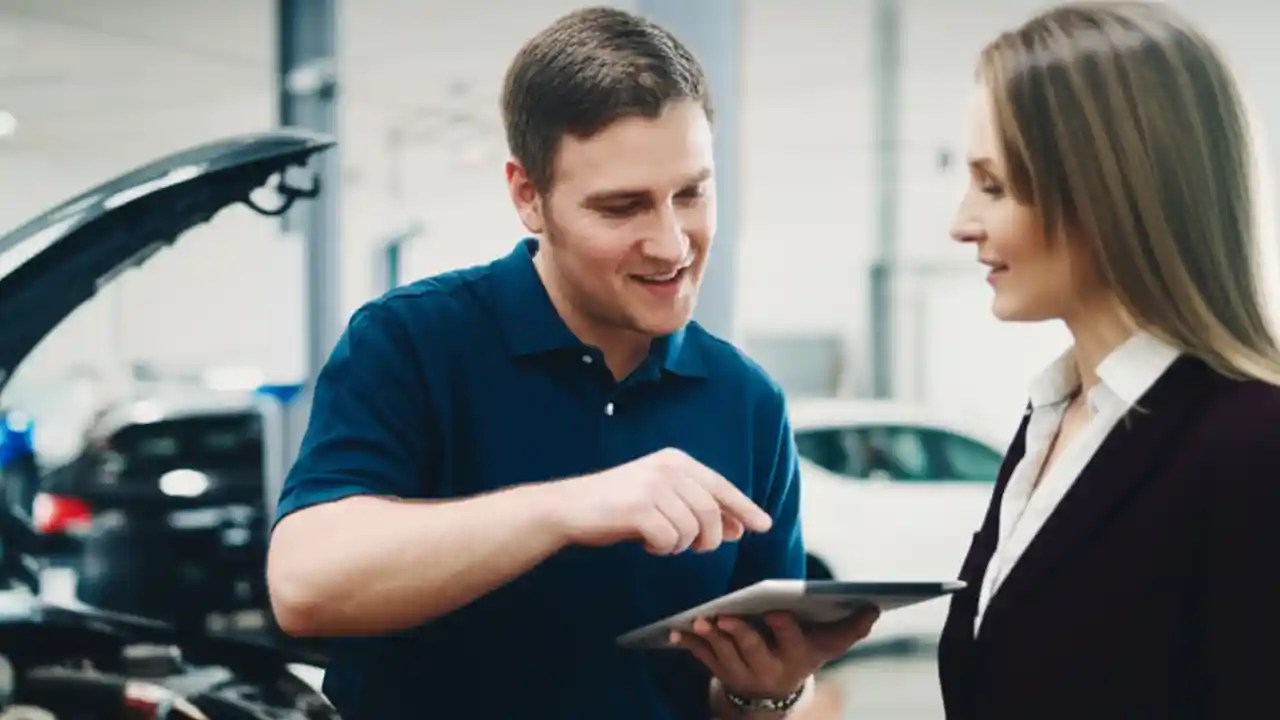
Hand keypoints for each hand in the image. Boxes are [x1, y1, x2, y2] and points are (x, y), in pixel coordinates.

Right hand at [548, 448, 772, 554]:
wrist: (570, 507)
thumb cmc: (615, 505)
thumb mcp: (660, 497)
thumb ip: (695, 506)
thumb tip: (735, 528)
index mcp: (676, 461)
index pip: (721, 486)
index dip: (745, 508)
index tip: (763, 525)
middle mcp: (669, 468)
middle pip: (711, 514)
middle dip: (708, 539)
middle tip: (693, 548)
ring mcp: (654, 486)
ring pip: (692, 530)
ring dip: (679, 544)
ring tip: (659, 539)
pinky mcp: (640, 507)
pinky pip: (670, 540)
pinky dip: (661, 548)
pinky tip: (645, 541)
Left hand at [671, 606, 880, 701]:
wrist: (774, 695)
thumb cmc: (805, 652)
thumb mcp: (829, 644)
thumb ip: (851, 626)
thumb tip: (876, 604)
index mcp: (798, 656)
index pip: (793, 641)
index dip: (784, 628)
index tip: (776, 611)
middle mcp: (770, 669)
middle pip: (754, 650)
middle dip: (740, 633)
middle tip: (726, 616)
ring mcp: (742, 673)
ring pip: (724, 655)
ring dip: (711, 638)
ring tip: (700, 620)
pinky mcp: (720, 672)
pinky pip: (701, 659)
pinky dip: (688, 645)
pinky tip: (674, 631)